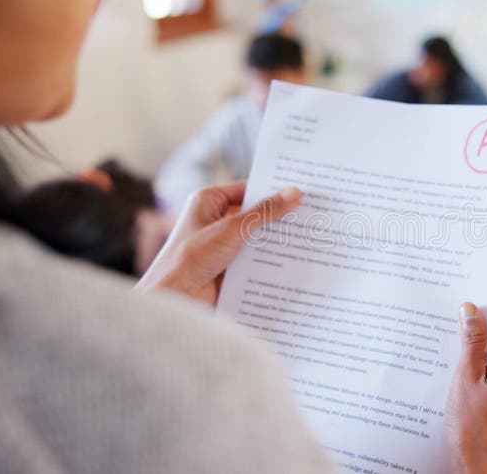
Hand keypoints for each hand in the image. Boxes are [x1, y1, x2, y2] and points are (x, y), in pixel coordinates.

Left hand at [136, 182, 301, 304]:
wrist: (175, 297)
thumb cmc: (190, 257)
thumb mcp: (232, 229)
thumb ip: (264, 212)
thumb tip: (293, 194)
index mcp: (209, 201)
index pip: (248, 189)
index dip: (273, 189)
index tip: (301, 189)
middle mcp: (216, 220)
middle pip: (255, 213)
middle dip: (280, 216)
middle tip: (312, 213)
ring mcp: (223, 244)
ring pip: (257, 237)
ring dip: (277, 240)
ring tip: (310, 235)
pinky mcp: (229, 265)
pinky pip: (255, 258)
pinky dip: (271, 259)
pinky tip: (295, 260)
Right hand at [445, 298, 486, 473]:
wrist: (485, 468)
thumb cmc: (475, 429)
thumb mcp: (466, 377)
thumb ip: (471, 341)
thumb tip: (471, 310)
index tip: (466, 304)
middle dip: (481, 328)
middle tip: (452, 330)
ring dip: (480, 351)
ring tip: (453, 360)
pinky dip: (485, 368)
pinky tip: (463, 379)